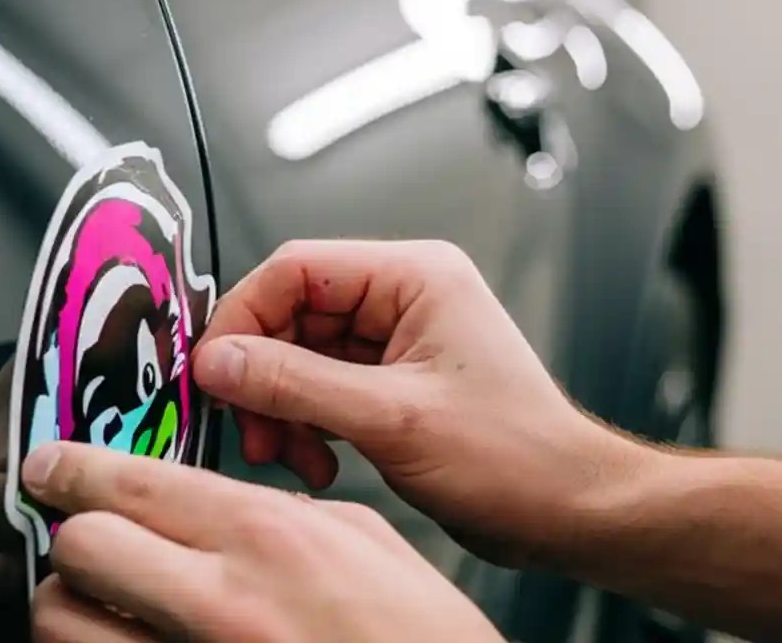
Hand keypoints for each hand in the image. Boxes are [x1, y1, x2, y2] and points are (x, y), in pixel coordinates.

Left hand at [22, 442, 502, 642]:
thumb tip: (221, 507)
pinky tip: (130, 640)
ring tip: (99, 604)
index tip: (49, 468)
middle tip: (83, 541)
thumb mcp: (371, 545)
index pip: (132, 483)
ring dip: (71, 607)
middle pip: (80, 549)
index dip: (72, 469)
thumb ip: (284, 516)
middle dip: (72, 540)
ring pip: (63, 624)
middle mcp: (221, 604)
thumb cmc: (424, 640)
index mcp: (270, 538)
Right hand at [192, 240, 648, 566]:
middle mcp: (403, 298)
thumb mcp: (391, 420)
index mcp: (414, 276)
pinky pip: (318, 388)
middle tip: (253, 429)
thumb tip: (220, 361)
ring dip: (282, 409)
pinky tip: (318, 461)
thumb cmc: (518, 458)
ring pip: (297, 357)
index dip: (244, 318)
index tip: (214, 370)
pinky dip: (305, 425)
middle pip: (290, 315)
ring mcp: (395, 341)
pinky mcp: (389, 382)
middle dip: (263, 377)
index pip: (295, 270)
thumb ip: (295, 385)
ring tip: (291, 455)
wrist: (567, 511)